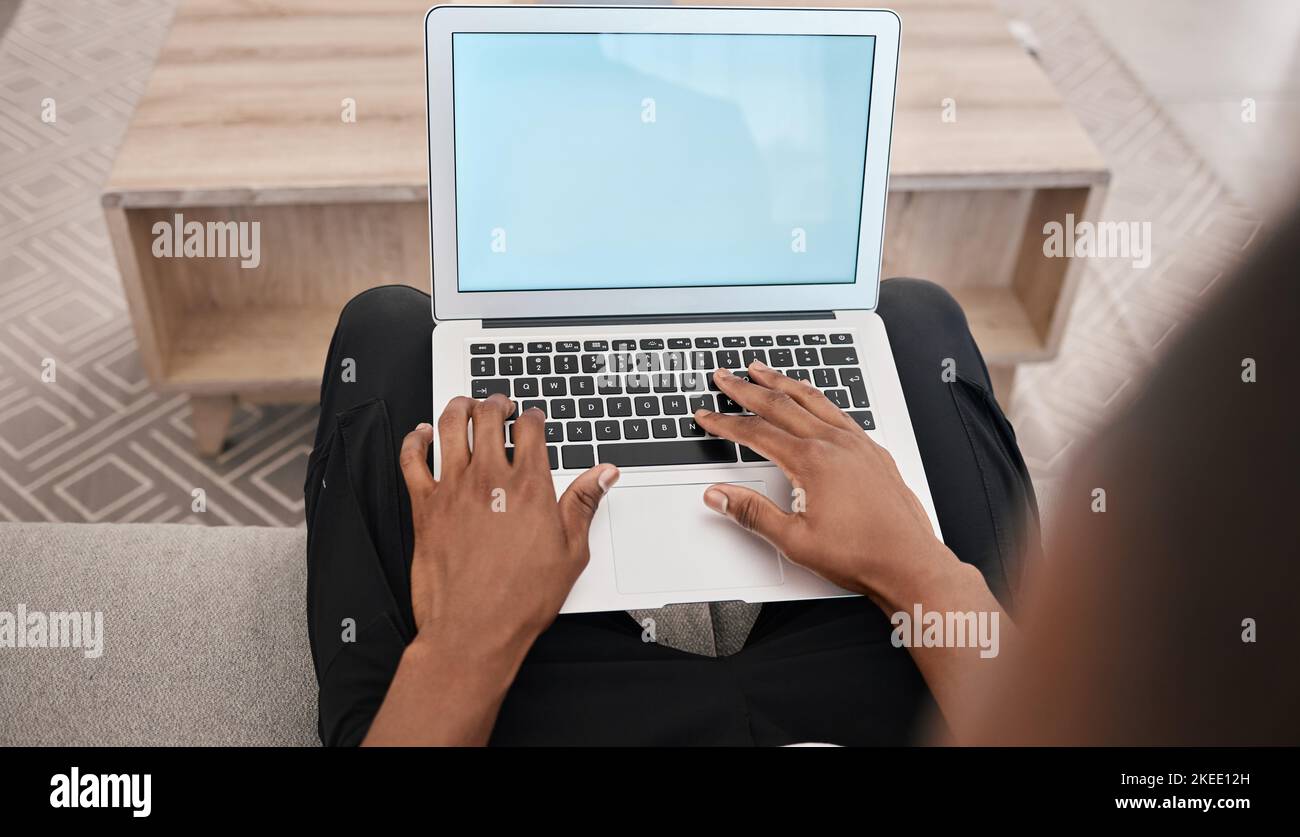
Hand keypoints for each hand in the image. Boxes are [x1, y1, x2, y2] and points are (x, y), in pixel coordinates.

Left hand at [398, 394, 618, 661]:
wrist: (474, 628)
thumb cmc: (520, 598)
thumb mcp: (570, 552)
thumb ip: (584, 504)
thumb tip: (604, 474)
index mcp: (529, 487)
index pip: (530, 429)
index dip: (533, 417)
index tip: (533, 419)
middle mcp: (489, 479)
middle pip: (488, 416)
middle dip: (497, 403)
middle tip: (501, 405)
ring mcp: (453, 489)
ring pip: (451, 426)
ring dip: (459, 408)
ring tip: (465, 406)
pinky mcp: (424, 506)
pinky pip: (412, 459)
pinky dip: (415, 439)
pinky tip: (421, 434)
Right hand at [695, 363, 958, 610]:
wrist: (909, 562)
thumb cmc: (860, 554)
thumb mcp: (794, 540)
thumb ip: (752, 512)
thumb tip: (718, 495)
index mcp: (812, 461)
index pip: (756, 432)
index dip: (725, 423)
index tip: (706, 415)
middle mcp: (835, 444)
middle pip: (780, 404)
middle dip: (747, 388)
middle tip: (725, 376)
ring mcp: (857, 444)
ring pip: (812, 399)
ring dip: (782, 382)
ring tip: (762, 370)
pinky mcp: (873, 451)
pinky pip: (838, 411)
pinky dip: (815, 396)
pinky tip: (810, 397)